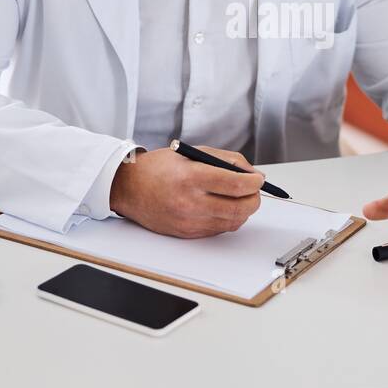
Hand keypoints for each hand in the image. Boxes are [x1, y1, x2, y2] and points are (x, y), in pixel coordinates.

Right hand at [109, 145, 264, 237]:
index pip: (236, 185)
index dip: (254, 183)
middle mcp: (190, 202)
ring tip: (237, 197)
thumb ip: (227, 161)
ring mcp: (188, 221)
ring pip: (232, 222)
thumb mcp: (193, 153)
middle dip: (254, 199)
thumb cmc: (159, 168)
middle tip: (253, 191)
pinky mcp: (187, 234)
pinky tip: (221, 206)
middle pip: (239, 209)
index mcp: (192, 177)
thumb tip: (253, 174)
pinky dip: (227, 219)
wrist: (129, 188)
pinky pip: (218, 230)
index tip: (258, 179)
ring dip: (242, 210)